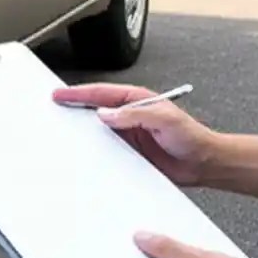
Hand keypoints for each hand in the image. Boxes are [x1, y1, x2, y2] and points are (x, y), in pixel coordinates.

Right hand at [53, 83, 219, 185]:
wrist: (204, 163)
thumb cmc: (193, 138)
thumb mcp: (165, 119)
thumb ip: (136, 115)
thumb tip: (106, 114)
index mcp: (137, 100)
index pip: (101, 93)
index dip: (78, 93)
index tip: (60, 94)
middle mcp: (129, 115)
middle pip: (94, 107)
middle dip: (73, 105)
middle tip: (53, 105)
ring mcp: (127, 133)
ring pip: (96, 127)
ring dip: (80, 127)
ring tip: (61, 126)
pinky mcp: (128, 151)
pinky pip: (105, 147)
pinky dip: (91, 147)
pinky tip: (82, 150)